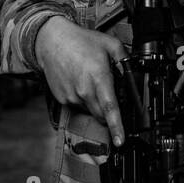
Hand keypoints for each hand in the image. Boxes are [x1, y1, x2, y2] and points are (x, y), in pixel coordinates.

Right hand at [35, 16, 127, 146]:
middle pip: (102, 114)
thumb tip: (132, 74)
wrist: (51, 41)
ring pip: (90, 110)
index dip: (116, 126)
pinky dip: (83, 99)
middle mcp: (84, 90)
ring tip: (90, 80)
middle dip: (109, 112)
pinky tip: (80, 81)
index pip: (110, 108)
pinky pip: (78, 106)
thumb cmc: (80, 41)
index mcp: (98, 77)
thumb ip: (124, 60)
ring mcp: (72, 96)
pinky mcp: (62, 99)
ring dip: (95, 103)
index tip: (121, 141)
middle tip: (109, 95)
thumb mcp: (110, 44)